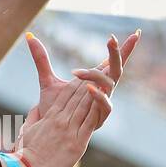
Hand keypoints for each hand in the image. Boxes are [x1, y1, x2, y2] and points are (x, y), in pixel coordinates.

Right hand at [15, 78, 108, 166]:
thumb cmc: (28, 152)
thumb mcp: (28, 129)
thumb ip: (34, 117)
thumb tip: (36, 108)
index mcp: (50, 116)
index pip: (65, 95)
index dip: (76, 83)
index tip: (85, 74)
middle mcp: (61, 120)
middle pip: (77, 96)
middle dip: (89, 82)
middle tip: (100, 70)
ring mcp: (69, 131)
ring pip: (84, 106)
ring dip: (96, 92)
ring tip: (105, 79)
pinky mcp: (77, 143)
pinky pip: (89, 123)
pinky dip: (97, 110)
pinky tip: (104, 100)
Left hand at [25, 30, 139, 128]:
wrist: (48, 134)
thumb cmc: (52, 108)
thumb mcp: (46, 81)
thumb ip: (41, 59)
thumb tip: (29, 35)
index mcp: (95, 81)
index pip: (112, 61)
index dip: (124, 49)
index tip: (136, 33)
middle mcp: (103, 91)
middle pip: (117, 69)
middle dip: (117, 54)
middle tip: (111, 39)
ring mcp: (102, 105)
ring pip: (110, 85)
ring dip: (96, 76)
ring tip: (77, 73)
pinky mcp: (99, 119)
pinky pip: (106, 106)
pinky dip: (98, 97)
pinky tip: (89, 88)